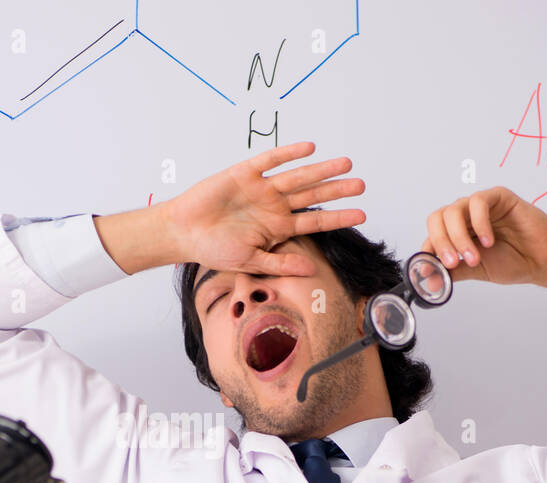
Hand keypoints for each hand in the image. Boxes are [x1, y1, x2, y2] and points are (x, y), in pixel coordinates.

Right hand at [162, 141, 365, 275]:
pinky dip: (288, 153)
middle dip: (337, 190)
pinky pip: (270, 160)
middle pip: (313, 195)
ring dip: (321, 170)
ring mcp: (261, 188)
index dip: (338, 217)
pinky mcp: (244, 173)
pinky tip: (309, 149)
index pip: (315, 220)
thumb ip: (280, 264)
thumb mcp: (250, 262)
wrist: (184, 232)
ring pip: (298, 176)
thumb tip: (311, 270)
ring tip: (345, 164)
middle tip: (361, 185)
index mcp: (278, 227)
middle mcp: (274, 205)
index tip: (362, 215)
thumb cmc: (214, 249)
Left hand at [420, 187, 546, 292]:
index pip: (431, 235)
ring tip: (474, 257)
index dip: (428, 251)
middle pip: (437, 219)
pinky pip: (478, 202)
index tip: (431, 270)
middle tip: (452, 263)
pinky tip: (489, 241)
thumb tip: (428, 281)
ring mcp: (481, 206)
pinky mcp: (498, 197)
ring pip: (453, 210)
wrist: (543, 261)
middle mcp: (465, 217)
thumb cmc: (514, 262)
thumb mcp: (475, 271)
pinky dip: (479, 223)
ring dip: (458, 237)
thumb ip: (452, 272)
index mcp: (457, 232)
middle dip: (441, 242)